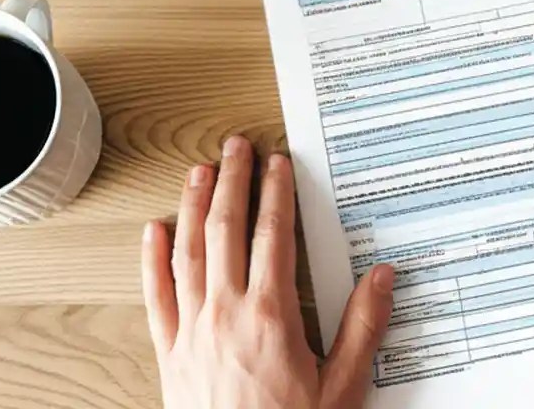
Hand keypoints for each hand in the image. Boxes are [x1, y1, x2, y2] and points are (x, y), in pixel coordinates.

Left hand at [141, 136, 394, 408]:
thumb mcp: (342, 387)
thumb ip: (362, 328)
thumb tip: (381, 278)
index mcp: (270, 317)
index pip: (271, 237)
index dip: (274, 194)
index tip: (277, 165)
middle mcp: (225, 315)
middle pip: (223, 231)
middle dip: (231, 182)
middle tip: (235, 147)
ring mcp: (192, 332)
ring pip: (186, 253)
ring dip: (191, 207)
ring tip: (198, 172)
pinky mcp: (170, 353)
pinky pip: (157, 296)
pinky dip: (152, 260)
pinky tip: (153, 233)